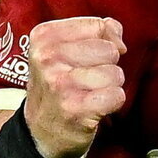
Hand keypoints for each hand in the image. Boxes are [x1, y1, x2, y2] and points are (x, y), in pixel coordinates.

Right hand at [22, 17, 126, 157]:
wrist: (39, 131)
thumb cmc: (58, 85)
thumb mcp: (64, 49)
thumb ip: (97, 31)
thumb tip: (118, 39)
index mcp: (43, 37)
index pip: (97, 26)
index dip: (104, 42)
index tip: (89, 57)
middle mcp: (48, 58)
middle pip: (108, 50)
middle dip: (107, 65)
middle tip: (88, 79)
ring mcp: (60, 84)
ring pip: (115, 73)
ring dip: (110, 86)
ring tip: (91, 93)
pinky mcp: (75, 108)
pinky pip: (116, 95)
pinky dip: (113, 102)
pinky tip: (96, 106)